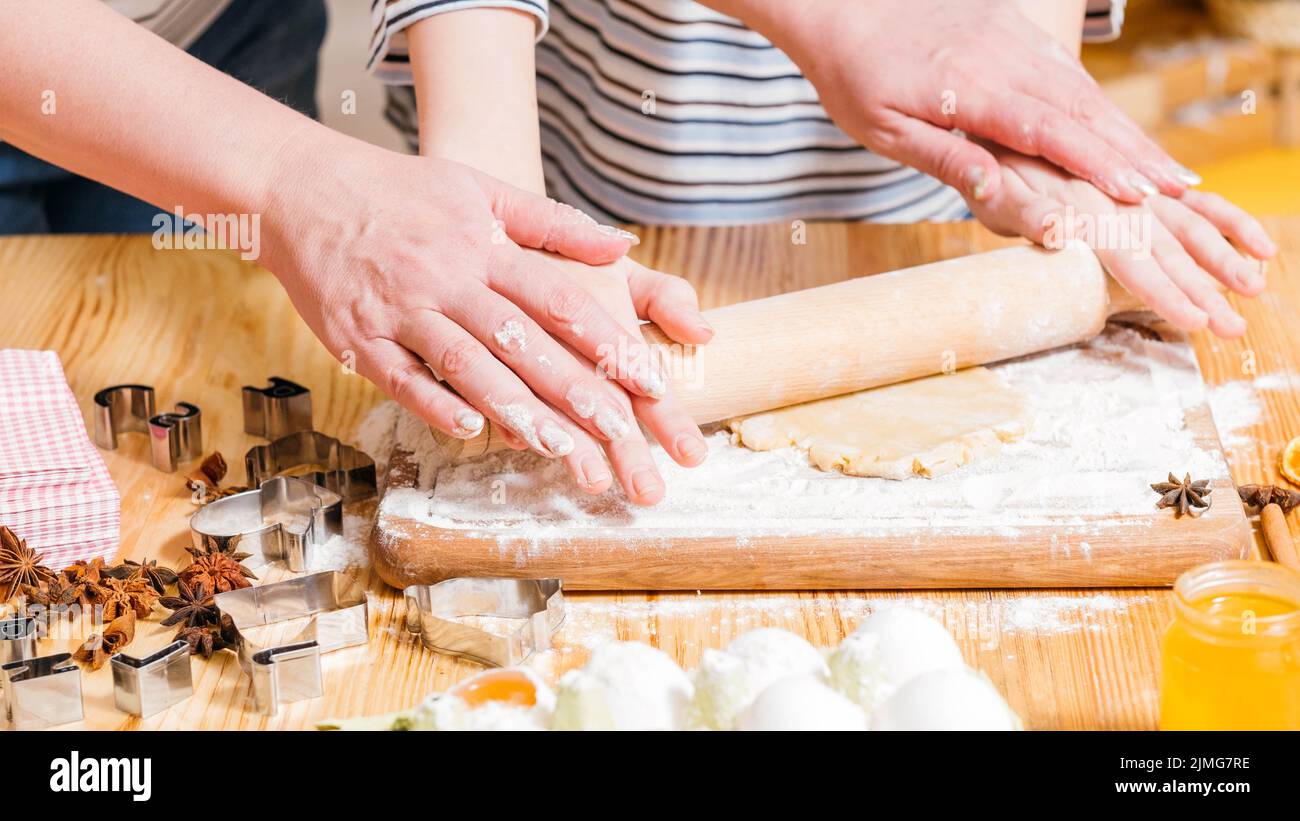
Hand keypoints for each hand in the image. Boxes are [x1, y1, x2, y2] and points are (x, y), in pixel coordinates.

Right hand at [261, 138, 711, 502]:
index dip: (608, 343)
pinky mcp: (357, 338)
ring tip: (560, 447)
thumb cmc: (402, 192)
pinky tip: (472, 432)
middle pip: (523, 342)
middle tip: (622, 435)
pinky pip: (401, 378)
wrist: (303, 187)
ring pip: (466, 364)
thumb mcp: (480, 190)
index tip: (649, 382)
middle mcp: (447, 279)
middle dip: (576, 391)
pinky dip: (435, 405)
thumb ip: (552, 223)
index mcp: (483, 246)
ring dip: (515, 408)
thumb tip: (621, 244)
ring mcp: (400, 310)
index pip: (559, 299)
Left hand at [746, 0, 1194, 202]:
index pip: (1047, 131)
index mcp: (969, 88)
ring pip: (1082, 89)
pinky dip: (1099, 105)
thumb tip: (996, 192)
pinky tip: (1120, 133)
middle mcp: (1003, 58)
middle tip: (1178, 193)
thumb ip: (945, 158)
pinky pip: (1066, 71)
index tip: (1137, 195)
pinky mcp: (1014, 30)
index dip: (1096, 164)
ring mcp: (1013, 39)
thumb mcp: (886, 131)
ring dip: (1126, 131)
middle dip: (1132, 153)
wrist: (843, 6)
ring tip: (1165, 172)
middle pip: (1082, 110)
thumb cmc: (855, 77)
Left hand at [965, 148, 1276, 337]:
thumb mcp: (989, 189)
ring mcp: (1131, 180)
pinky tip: (1256, 241)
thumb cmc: (985, 160)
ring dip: (1223, 254)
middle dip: (1203, 286)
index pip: (1126, 252)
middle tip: (1233, 327)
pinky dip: (1223, 216)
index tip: (1192, 319)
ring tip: (1257, 287)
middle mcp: (1114, 189)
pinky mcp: (1138, 175)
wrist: (1000, 106)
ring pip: (1186, 218)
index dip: (1160, 287)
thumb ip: (1026, 212)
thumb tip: (1060, 231)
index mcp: (1077, 198)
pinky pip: (1189, 196)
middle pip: (1165, 240)